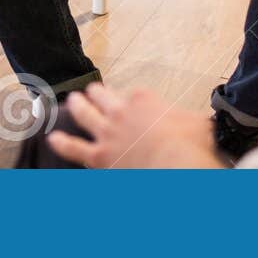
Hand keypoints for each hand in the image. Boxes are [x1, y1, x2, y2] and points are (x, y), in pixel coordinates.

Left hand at [46, 83, 221, 168]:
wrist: (176, 167)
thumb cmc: (191, 146)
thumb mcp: (199, 124)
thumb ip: (195, 120)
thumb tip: (205, 123)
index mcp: (143, 98)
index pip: (133, 94)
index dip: (132, 99)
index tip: (134, 104)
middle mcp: (120, 110)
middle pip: (102, 96)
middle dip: (96, 93)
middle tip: (91, 90)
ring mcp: (107, 132)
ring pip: (84, 114)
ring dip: (77, 106)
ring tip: (72, 101)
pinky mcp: (99, 156)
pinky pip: (74, 148)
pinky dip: (63, 143)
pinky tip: (52, 139)